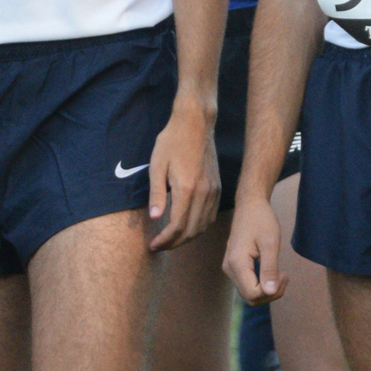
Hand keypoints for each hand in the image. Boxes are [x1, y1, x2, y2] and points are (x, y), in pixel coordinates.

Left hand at [146, 100, 219, 250]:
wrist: (195, 124)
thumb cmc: (171, 142)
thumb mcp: (157, 166)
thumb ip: (157, 193)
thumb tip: (154, 218)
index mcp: (187, 188)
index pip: (177, 226)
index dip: (165, 240)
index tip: (153, 245)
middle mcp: (204, 193)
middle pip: (191, 231)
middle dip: (174, 243)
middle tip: (159, 246)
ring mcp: (213, 191)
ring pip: (202, 226)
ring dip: (187, 238)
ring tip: (171, 240)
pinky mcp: (218, 188)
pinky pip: (210, 216)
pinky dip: (198, 227)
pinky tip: (187, 226)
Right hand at [223, 194, 288, 304]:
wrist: (250, 205)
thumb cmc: (261, 220)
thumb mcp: (270, 243)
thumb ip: (269, 269)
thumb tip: (270, 292)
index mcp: (237, 262)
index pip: (253, 293)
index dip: (271, 292)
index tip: (285, 275)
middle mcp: (229, 268)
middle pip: (250, 297)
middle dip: (270, 294)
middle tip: (285, 277)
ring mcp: (230, 267)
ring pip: (248, 292)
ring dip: (267, 290)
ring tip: (281, 275)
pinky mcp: (234, 265)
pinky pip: (247, 284)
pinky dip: (261, 284)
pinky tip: (272, 273)